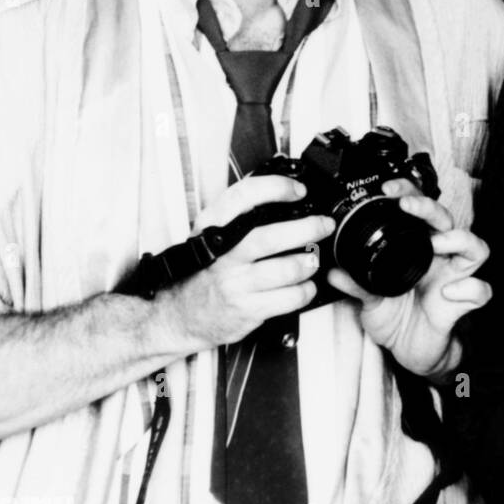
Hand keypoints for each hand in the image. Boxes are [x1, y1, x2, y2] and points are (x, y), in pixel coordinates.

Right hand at [157, 174, 334, 351]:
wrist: (179, 315)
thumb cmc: (202, 272)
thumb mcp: (210, 236)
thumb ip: (239, 215)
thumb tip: (282, 192)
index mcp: (213, 229)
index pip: (245, 196)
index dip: (276, 188)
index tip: (298, 190)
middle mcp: (223, 256)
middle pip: (272, 236)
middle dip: (307, 228)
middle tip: (325, 224)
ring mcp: (235, 285)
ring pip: (286, 270)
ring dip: (309, 262)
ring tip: (314, 258)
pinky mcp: (247, 310)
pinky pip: (289, 298)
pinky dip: (305, 290)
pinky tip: (305, 285)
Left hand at [326, 179, 489, 378]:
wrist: (409, 351)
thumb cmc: (395, 318)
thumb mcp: (369, 301)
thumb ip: (356, 285)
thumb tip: (334, 272)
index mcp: (418, 248)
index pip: (420, 211)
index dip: (409, 193)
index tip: (389, 189)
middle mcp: (440, 257)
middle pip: (448, 219)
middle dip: (429, 207)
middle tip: (407, 205)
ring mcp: (454, 277)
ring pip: (476, 247)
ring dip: (458, 240)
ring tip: (436, 244)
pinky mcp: (463, 303)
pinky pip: (480, 290)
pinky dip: (469, 288)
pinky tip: (448, 293)